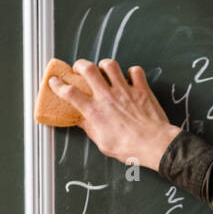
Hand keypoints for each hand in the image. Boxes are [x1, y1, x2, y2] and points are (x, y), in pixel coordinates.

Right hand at [49, 59, 180, 171]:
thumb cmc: (130, 148)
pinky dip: (132, 72)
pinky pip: (135, 70)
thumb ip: (91, 129)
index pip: (70, 93)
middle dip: (80, 65)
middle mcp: (107, 97)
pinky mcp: (141, 89)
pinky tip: (130, 78)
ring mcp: (124, 90)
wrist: (155, 145)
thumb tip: (81, 122)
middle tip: (79, 69)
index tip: (55, 82)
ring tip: (104, 70)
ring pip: (110, 65)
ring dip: (104, 65)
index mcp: (95, 111)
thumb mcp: (103, 143)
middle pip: (87, 69)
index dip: (59, 85)